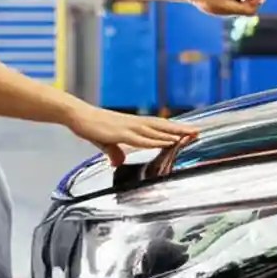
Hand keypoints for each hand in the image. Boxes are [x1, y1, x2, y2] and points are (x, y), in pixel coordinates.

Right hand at [66, 105, 198, 166]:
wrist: (78, 116)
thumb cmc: (92, 127)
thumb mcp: (106, 143)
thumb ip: (115, 151)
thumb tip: (118, 161)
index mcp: (133, 124)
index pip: (158, 125)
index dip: (173, 128)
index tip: (187, 131)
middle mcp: (134, 123)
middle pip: (163, 126)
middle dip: (180, 129)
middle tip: (198, 131)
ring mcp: (129, 127)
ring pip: (157, 130)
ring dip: (174, 133)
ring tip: (189, 136)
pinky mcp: (121, 133)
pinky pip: (143, 138)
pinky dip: (158, 140)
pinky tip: (168, 142)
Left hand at [183, 0, 276, 15]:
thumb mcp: (229, 9)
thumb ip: (248, 10)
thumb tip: (256, 8)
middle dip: (255, 1)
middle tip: (236, 2)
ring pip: (253, 1)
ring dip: (246, 5)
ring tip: (227, 2)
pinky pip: (246, 3)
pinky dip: (240, 6)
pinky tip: (226, 4)